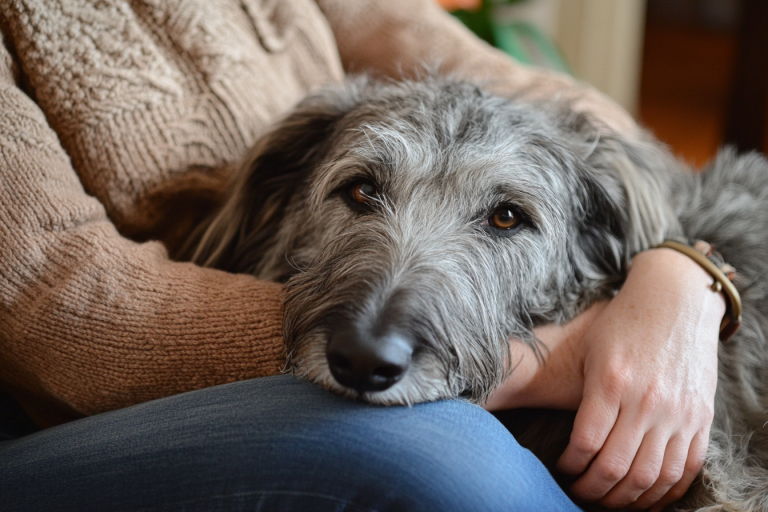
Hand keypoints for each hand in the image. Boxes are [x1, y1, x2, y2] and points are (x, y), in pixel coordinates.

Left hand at [557, 248, 723, 509]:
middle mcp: (646, 401)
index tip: (563, 468)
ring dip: (627, 498)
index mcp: (612, 382)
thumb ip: (585, 396)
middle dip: (593, 489)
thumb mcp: (592, 350)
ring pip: (651, 476)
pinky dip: (665, 490)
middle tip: (580, 493)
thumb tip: (575, 442)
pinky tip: (646, 496)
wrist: (674, 297)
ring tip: (609, 500)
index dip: (570, 465)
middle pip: (616, 467)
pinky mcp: (701, 416)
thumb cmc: (621, 321)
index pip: (586, 443)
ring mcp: (678, 411)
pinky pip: (686, 467)